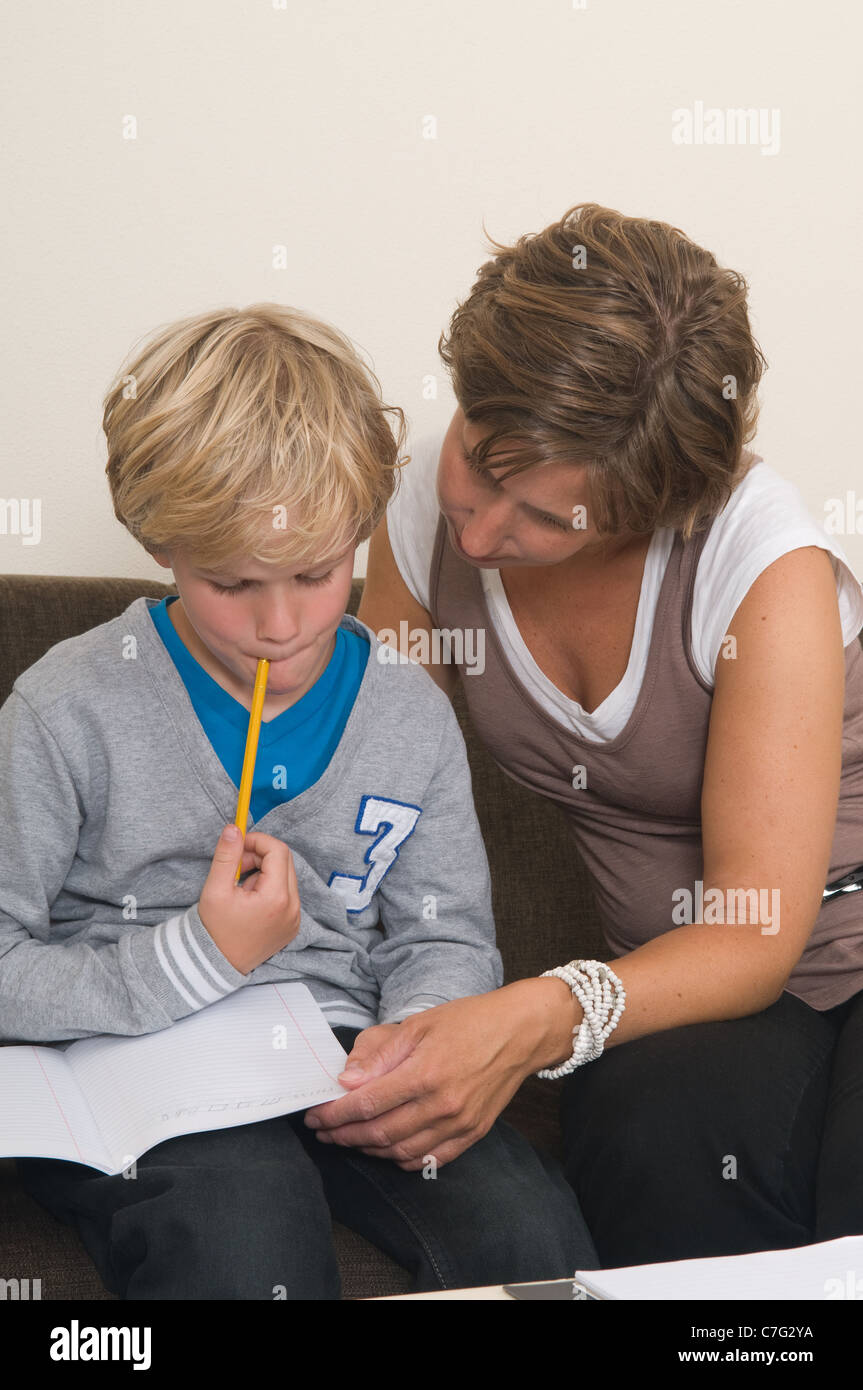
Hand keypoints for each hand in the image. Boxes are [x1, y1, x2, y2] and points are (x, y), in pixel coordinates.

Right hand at [198, 824, 301, 974]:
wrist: (217, 965)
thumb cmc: (214, 930)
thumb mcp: (215, 889)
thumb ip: (226, 855)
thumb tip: (234, 828)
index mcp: (276, 898)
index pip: (278, 851)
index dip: (258, 841)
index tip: (239, 845)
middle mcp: (292, 908)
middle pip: (284, 861)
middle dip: (260, 856)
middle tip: (236, 867)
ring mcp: (294, 918)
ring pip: (285, 876)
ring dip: (264, 873)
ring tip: (241, 888)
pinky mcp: (292, 924)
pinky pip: (286, 894)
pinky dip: (269, 888)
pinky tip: (250, 901)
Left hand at [304, 985, 547, 1169]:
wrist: (520, 1032)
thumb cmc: (469, 1021)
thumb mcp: (419, 1025)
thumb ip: (381, 1056)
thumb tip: (346, 1080)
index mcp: (425, 1073)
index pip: (368, 1103)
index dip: (336, 1113)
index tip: (315, 1115)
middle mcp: (442, 1104)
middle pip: (380, 1132)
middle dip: (344, 1135)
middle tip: (323, 1131)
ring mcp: (459, 1123)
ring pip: (401, 1150)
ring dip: (368, 1150)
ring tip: (348, 1139)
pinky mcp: (472, 1134)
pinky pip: (430, 1160)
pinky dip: (402, 1160)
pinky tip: (386, 1150)